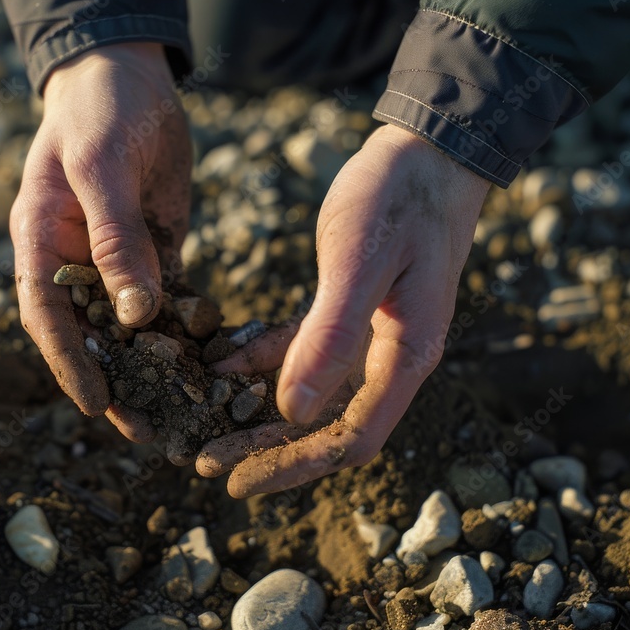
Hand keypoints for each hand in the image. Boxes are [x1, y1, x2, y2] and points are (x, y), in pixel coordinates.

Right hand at [11, 43, 190, 441]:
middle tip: (148, 431)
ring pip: (131, 324)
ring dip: (153, 366)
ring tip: (182, 412)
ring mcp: (116, 258)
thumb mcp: (101, 165)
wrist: (129, 74)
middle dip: (117, 381)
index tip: (97, 404)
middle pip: (91, 333)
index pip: (47, 316)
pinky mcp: (155, 249)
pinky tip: (208, 362)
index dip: (70, 363)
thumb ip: (115, 238)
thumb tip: (136, 314)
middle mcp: (75, 259)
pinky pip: (168, 297)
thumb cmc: (100, 108)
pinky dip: (184, 329)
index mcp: (42, 241)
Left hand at [196, 124, 489, 496]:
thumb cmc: (400, 197)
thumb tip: (295, 410)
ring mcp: (373, 335)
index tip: (237, 479)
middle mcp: (392, 356)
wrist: (427, 150)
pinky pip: (303, 349)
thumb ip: (332, 336)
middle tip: (203, 459)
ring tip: (204, 424)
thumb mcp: (360, 262)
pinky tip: (219, 363)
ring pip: (312, 392)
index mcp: (406, 356)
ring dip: (259, 410)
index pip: (351, 438)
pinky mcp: (351, 308)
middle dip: (266, 448)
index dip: (294, 466)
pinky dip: (263, 359)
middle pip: (326, 425)